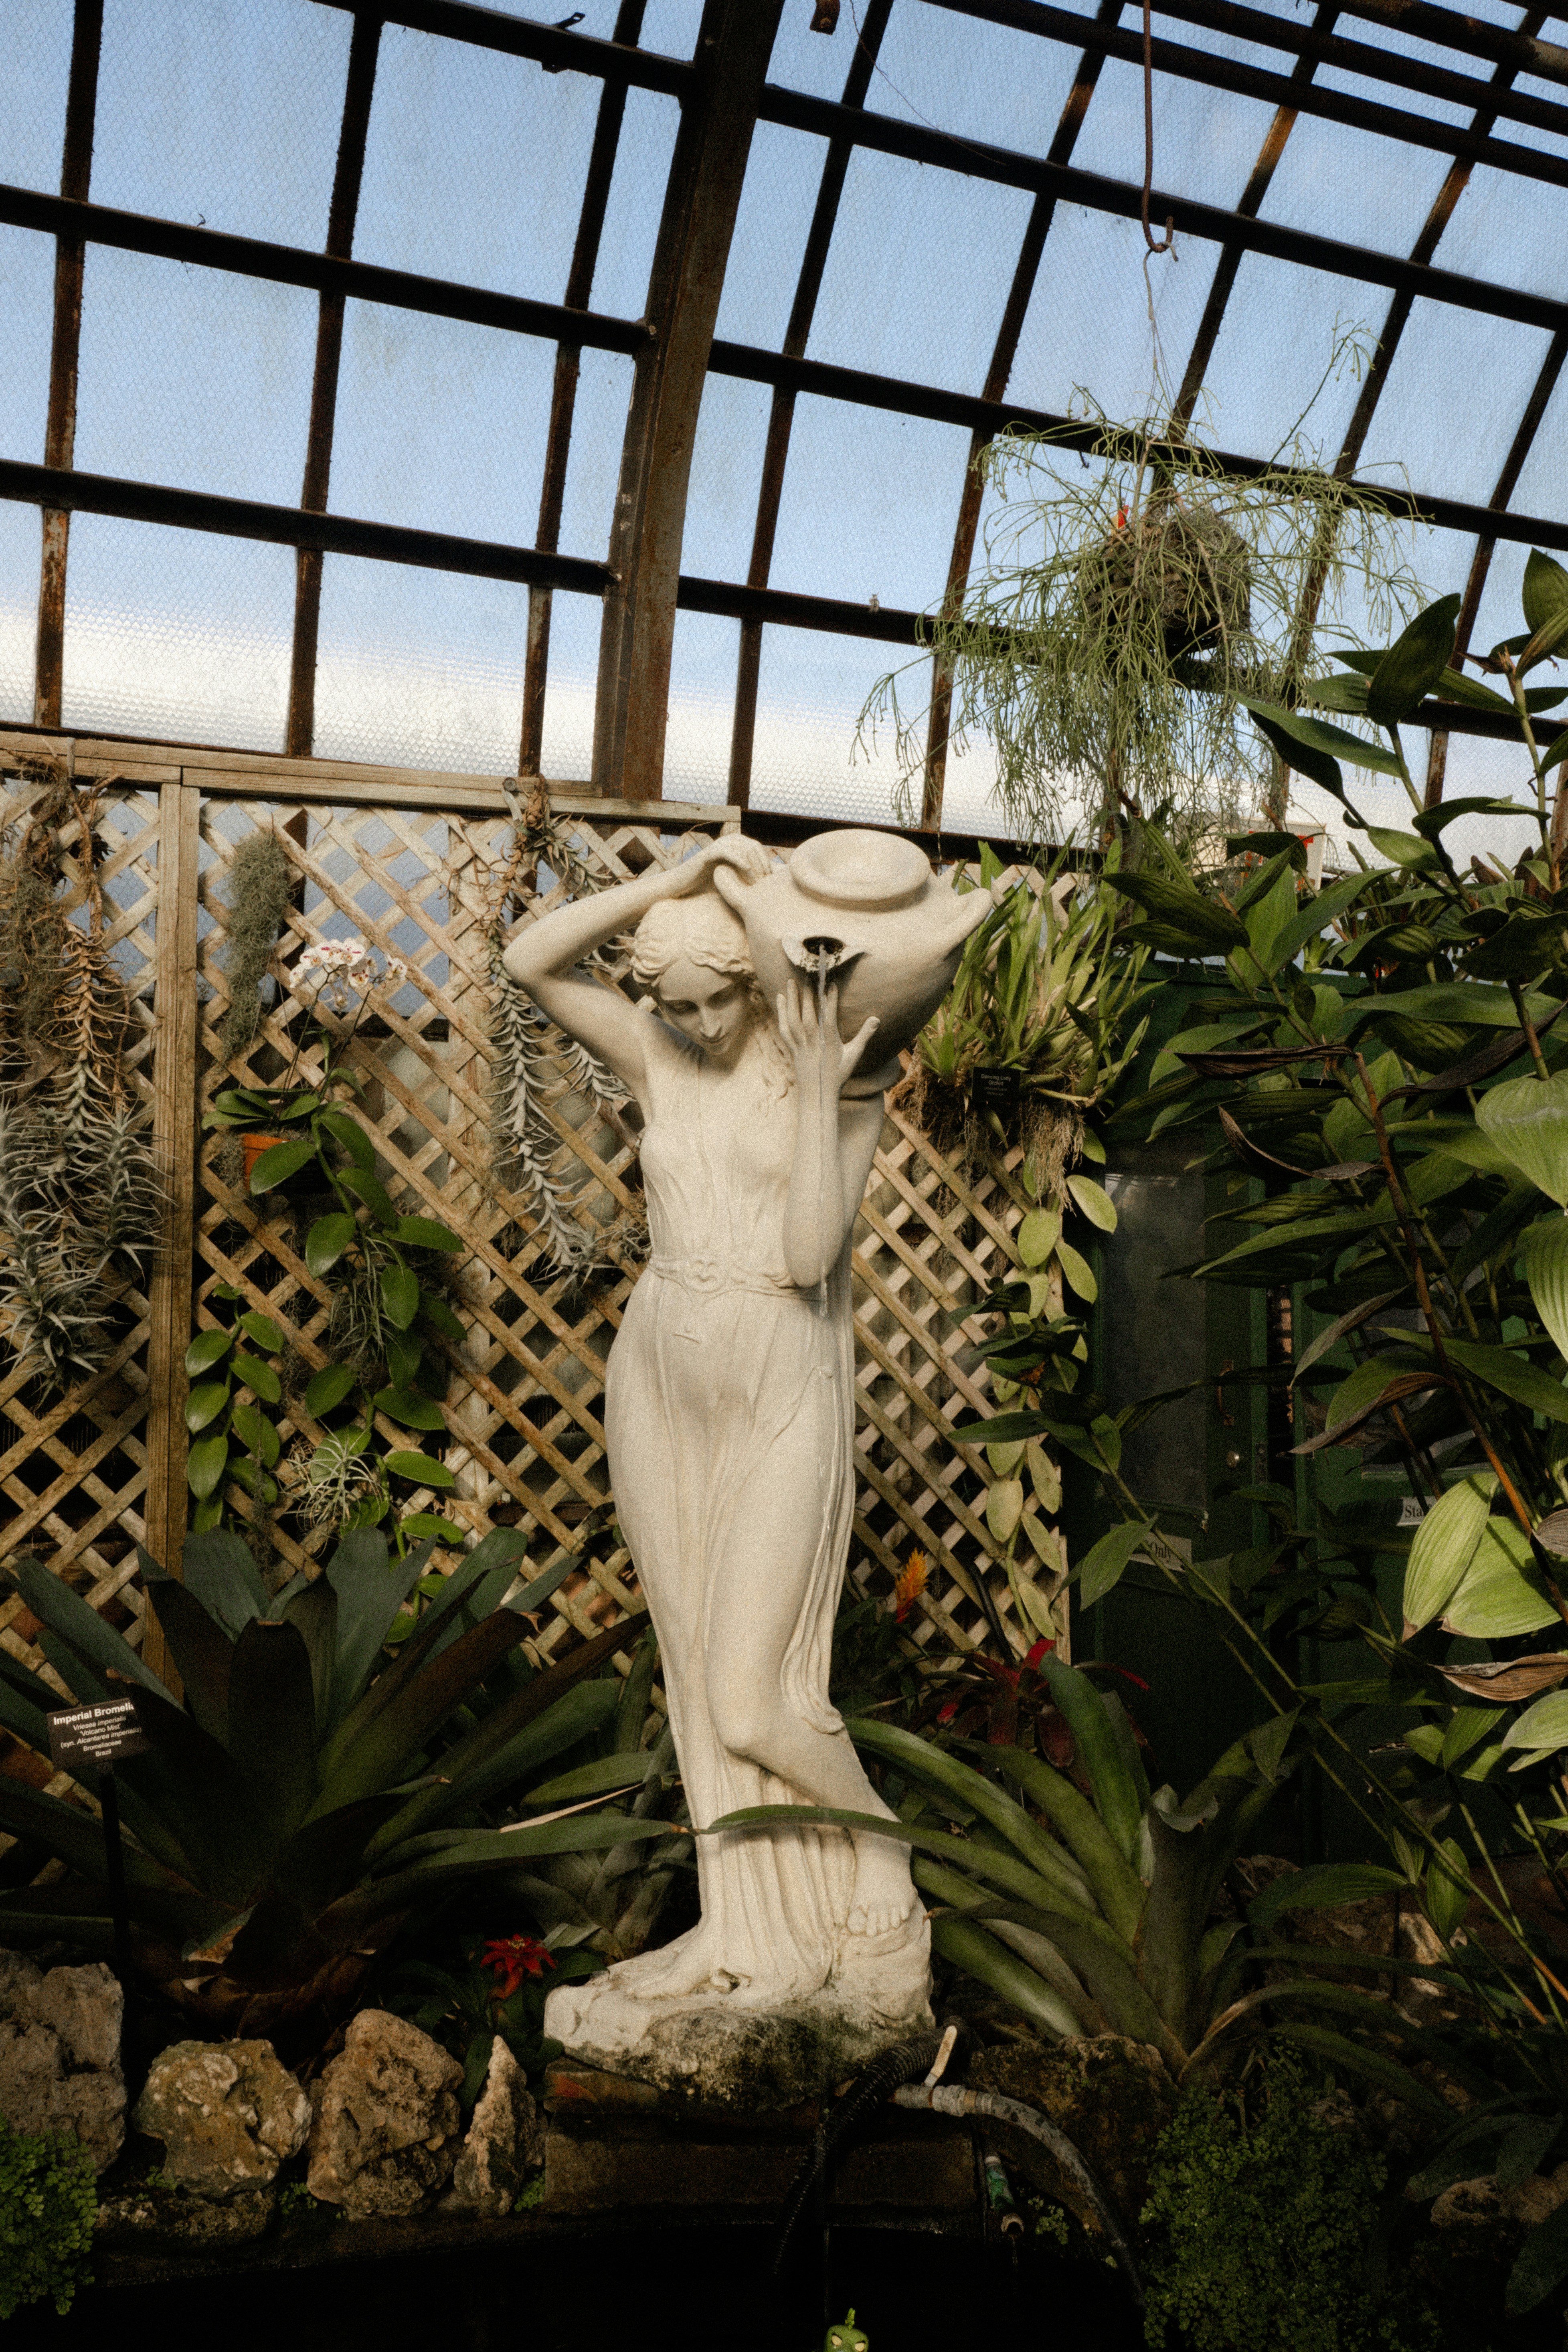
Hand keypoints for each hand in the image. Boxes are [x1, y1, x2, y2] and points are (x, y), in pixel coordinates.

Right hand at [675, 835, 773, 898]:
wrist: (685, 885)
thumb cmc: (709, 884)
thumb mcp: (733, 879)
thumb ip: (747, 876)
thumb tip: (768, 884)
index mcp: (735, 844)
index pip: (758, 848)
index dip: (766, 862)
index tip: (770, 879)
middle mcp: (728, 841)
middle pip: (753, 846)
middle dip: (762, 863)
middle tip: (766, 880)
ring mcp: (718, 844)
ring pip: (743, 847)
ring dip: (753, 863)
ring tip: (758, 879)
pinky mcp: (709, 851)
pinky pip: (727, 852)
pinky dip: (739, 860)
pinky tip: (747, 871)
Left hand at [776, 972, 879, 1094]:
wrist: (817, 1094)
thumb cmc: (838, 1074)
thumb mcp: (854, 1055)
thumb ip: (864, 1036)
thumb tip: (876, 1019)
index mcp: (829, 1043)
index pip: (829, 1017)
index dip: (830, 1000)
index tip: (831, 983)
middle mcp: (813, 1043)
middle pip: (808, 1014)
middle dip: (808, 994)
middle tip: (809, 975)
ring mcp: (800, 1045)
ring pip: (793, 1019)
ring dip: (791, 999)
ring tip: (791, 981)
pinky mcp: (792, 1047)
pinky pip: (784, 1027)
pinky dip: (781, 1012)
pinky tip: (780, 998)